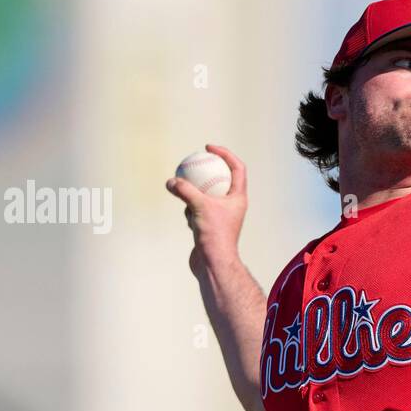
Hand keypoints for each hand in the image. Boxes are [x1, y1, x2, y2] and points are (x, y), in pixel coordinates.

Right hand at [166, 144, 247, 265]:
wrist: (213, 263)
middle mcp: (232, 205)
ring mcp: (220, 215)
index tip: (209, 148)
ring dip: (194, 192)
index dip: (225, 154)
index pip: (238, 168)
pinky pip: (196, 209)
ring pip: (205, 195)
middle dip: (207, 169)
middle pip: (221, 179)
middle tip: (193, 160)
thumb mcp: (199, 207)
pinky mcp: (209, 225)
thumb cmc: (214, 235)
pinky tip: (187, 215)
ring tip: (186, 189)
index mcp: (238, 197)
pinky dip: (190, 210)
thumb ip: (185, 191)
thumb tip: (171, 181)